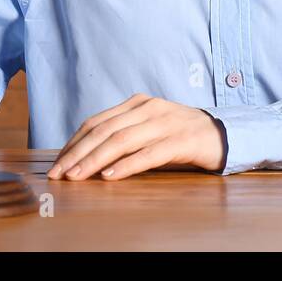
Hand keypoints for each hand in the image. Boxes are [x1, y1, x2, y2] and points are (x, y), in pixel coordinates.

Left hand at [47, 93, 226, 180]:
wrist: (223, 134)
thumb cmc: (179, 136)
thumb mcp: (148, 129)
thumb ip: (123, 136)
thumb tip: (85, 158)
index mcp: (137, 103)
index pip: (96, 122)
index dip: (74, 143)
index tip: (57, 163)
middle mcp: (148, 108)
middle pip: (104, 131)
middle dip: (77, 153)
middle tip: (59, 174)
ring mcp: (165, 122)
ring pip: (121, 140)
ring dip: (95, 160)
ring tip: (77, 177)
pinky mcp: (180, 140)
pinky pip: (148, 153)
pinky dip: (126, 165)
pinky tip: (110, 176)